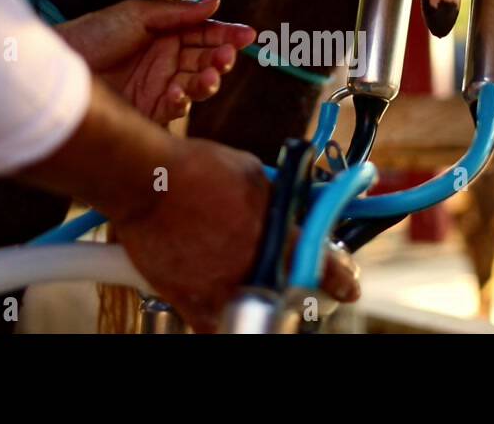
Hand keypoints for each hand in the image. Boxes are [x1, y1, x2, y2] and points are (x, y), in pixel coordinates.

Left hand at [56, 0, 254, 124]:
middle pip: (207, 60)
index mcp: (166, 35)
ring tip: (210, 77)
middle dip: (221, 58)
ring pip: (197, 85)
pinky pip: (176, 107)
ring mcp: (160, 86)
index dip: (228, 35)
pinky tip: (178, 91)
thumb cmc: (93, 34)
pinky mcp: (150, 111)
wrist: (59, 68)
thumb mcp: (137, 15)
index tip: (248, 35)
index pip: (205, 34)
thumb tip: (217, 1)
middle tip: (227, 56)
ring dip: (208, 81)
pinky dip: (182, 100)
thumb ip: (179, 13)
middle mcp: (166, 61)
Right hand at [107, 137, 360, 331]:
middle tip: (296, 280)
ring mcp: (221, 290)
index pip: (324, 267)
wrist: (146, 182)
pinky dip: (221, 312)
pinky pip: (213, 321)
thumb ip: (278, 199)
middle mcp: (254, 271)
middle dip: (297, 286)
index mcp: (277, 238)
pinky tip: (224, 300)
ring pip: (254, 310)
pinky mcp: (188, 300)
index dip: (339, 278)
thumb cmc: (195, 171)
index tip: (346, 286)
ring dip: (261, 299)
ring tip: (255, 284)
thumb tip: (289, 207)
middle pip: (291, 296)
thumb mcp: (253, 175)